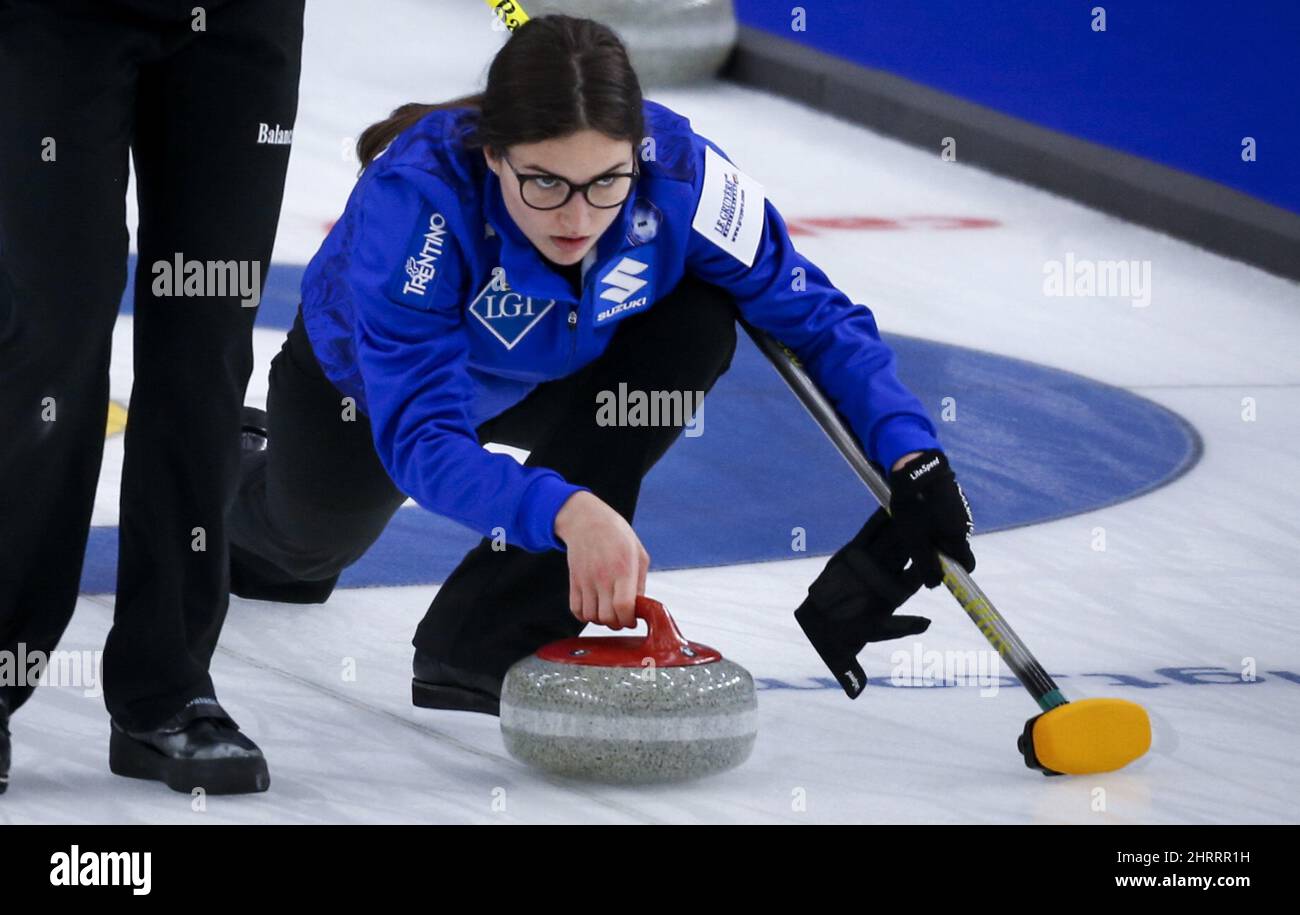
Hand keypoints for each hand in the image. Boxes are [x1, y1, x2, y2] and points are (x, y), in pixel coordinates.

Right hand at [554, 491, 648, 629]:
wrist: (586, 520)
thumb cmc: (617, 536)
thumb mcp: (639, 554)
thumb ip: (641, 583)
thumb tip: (640, 608)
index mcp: (623, 569)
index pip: (624, 607)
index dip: (629, 620)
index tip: (633, 619)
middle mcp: (603, 577)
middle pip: (607, 617)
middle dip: (617, 623)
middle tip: (622, 616)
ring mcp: (586, 580)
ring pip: (591, 617)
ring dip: (601, 620)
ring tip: (608, 610)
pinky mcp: (574, 581)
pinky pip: (576, 610)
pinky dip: (585, 616)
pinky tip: (594, 607)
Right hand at [794, 508, 927, 697]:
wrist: (821, 626)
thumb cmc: (849, 633)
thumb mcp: (877, 631)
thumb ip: (901, 627)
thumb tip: (927, 623)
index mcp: (897, 592)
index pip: (918, 572)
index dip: (931, 560)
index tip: (943, 548)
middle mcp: (887, 573)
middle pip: (907, 551)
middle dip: (919, 535)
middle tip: (933, 517)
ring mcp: (871, 561)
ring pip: (890, 539)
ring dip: (900, 523)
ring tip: (913, 505)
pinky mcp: (853, 552)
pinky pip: (868, 534)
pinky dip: (876, 522)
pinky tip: (886, 508)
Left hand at [888, 449, 975, 587]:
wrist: (916, 467)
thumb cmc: (915, 507)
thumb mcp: (915, 540)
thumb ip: (927, 565)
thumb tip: (935, 584)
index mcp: (958, 537)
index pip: (967, 564)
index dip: (954, 570)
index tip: (938, 568)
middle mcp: (965, 524)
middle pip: (957, 547)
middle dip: (940, 549)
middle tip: (918, 541)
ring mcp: (962, 508)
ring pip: (950, 531)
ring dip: (936, 532)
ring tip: (915, 521)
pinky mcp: (954, 495)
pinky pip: (947, 516)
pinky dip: (936, 518)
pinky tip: (920, 508)